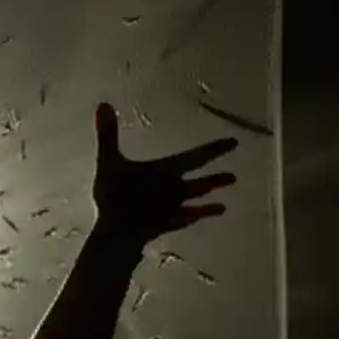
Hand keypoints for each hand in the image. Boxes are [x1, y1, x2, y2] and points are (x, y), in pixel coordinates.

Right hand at [92, 102, 237, 244]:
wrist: (118, 233)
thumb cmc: (116, 196)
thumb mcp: (109, 161)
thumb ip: (108, 134)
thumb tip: (104, 105)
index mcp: (165, 171)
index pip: (195, 157)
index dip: (214, 149)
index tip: (234, 143)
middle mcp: (175, 189)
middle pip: (200, 182)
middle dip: (216, 179)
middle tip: (234, 177)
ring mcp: (173, 209)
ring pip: (194, 202)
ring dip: (208, 202)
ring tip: (222, 207)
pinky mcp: (167, 224)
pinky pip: (184, 220)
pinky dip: (193, 218)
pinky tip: (197, 218)